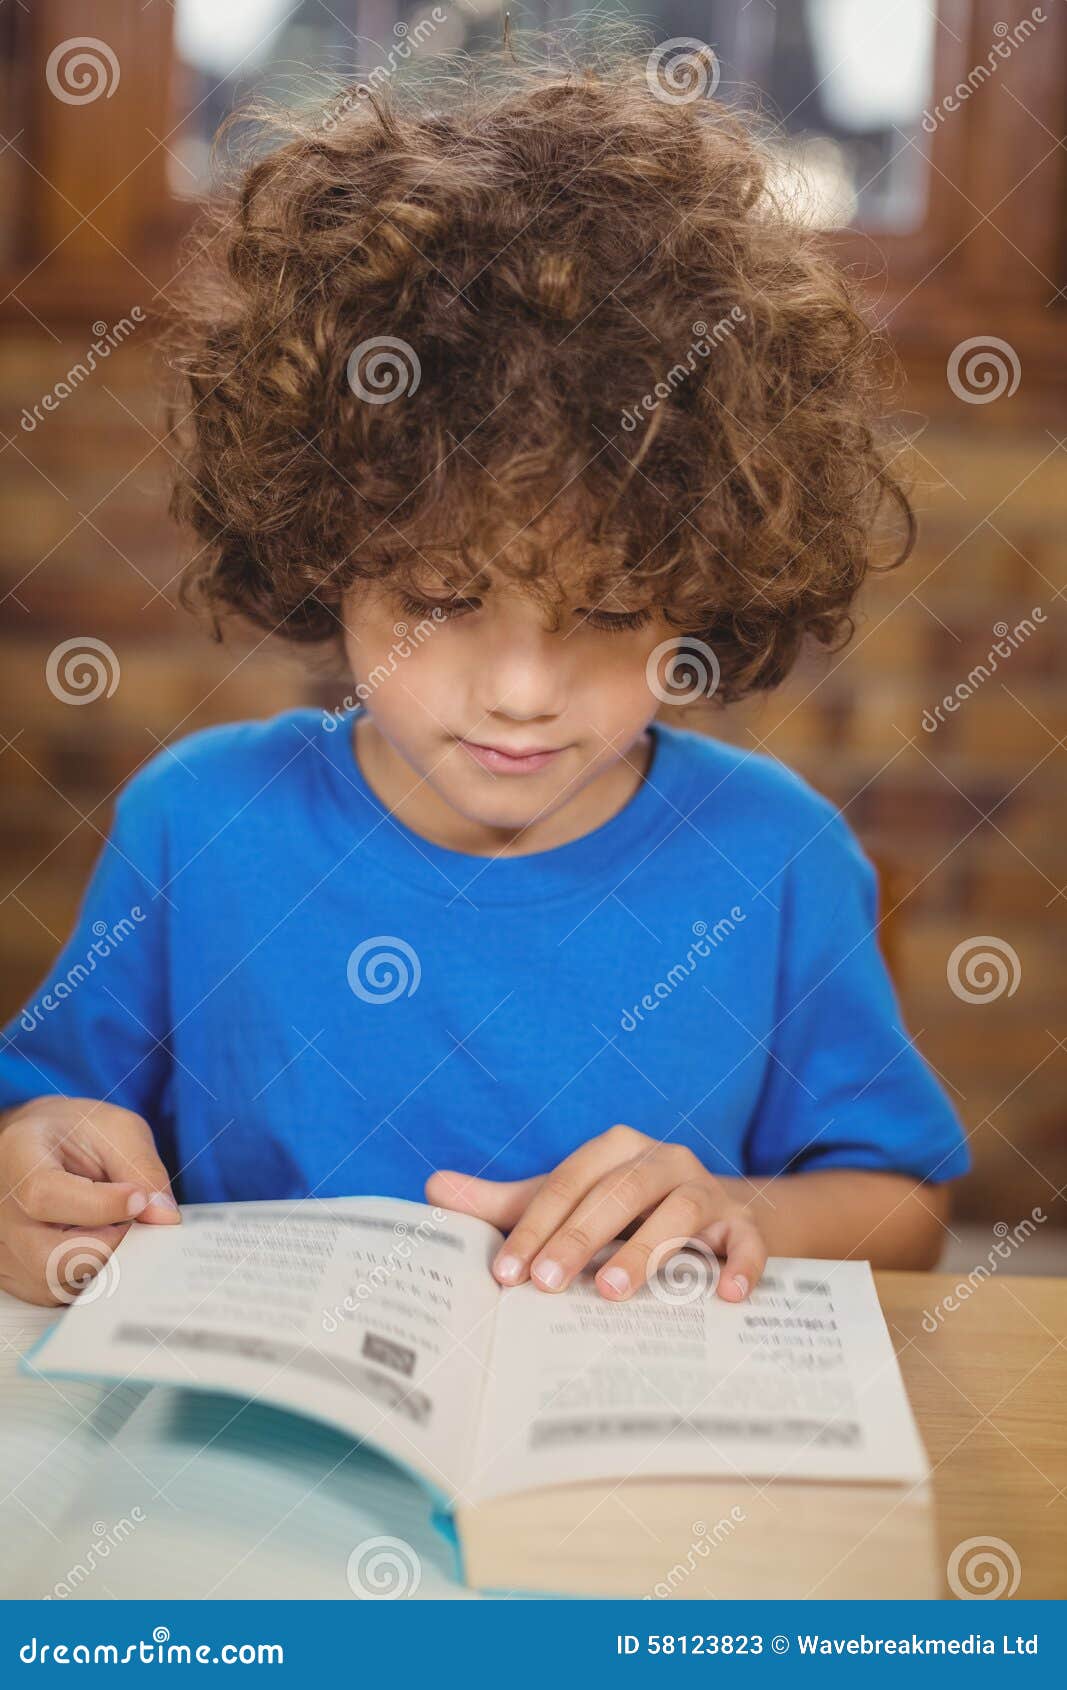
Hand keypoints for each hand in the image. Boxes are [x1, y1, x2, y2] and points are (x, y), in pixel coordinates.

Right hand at [0, 1096, 179, 1306]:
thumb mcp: (116, 1130)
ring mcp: (5, 1249)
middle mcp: (1, 1212)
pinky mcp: (17, 1275)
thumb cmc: (76, 1133)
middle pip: (49, 1257)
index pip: (46, 1196)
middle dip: (109, 1245)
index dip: (101, 1206)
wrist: (42, 1145)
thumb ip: (141, 1167)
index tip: (139, 1199)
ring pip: (56, 1284)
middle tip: (131, 1220)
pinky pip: (58, 1294)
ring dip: (103, 1263)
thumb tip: (164, 1218)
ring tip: (114, 1228)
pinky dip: (90, 1277)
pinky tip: (101, 1244)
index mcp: (17, 1158)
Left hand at [426, 1124, 765, 1301]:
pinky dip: (740, 1265)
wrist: (719, 1218)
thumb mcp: (570, 1204)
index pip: (567, 1184)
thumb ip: (507, 1203)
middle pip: (619, 1193)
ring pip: (680, 1210)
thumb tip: (432, 1189)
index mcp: (616, 1150)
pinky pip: (748, 1241)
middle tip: (545, 1284)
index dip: (533, 1227)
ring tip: (612, 1291)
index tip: (504, 1275)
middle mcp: (663, 1160)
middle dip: (579, 1238)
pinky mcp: (748, 1225)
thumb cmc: (628, 1214)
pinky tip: (725, 1296)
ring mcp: (709, 1190)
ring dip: (647, 1249)